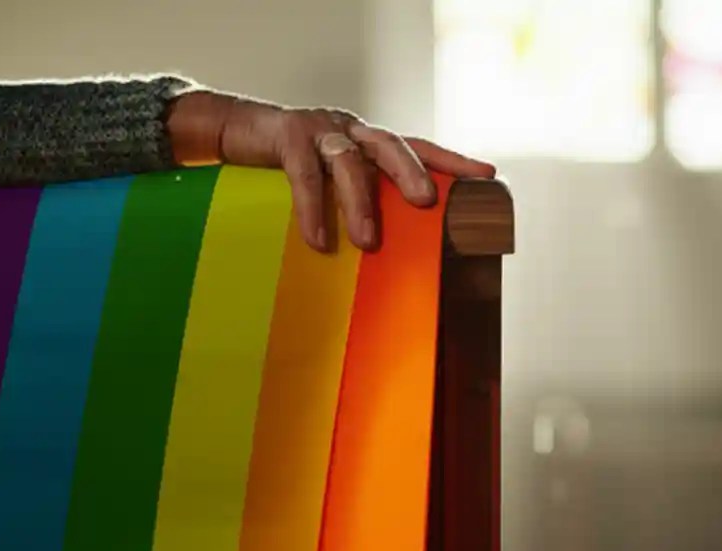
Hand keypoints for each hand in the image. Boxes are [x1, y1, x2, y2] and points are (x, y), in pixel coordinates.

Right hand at [165, 90, 495, 251]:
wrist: (233, 131)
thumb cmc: (291, 165)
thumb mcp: (331, 180)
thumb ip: (360, 199)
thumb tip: (386, 251)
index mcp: (369, 140)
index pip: (420, 145)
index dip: (453, 160)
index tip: (488, 175)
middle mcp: (352, 130)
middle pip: (391, 143)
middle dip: (412, 171)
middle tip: (427, 201)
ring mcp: (320, 128)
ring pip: (348, 161)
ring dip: (359, 203)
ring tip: (367, 241)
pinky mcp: (286, 135)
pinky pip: (303, 175)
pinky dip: (312, 209)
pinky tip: (317, 240)